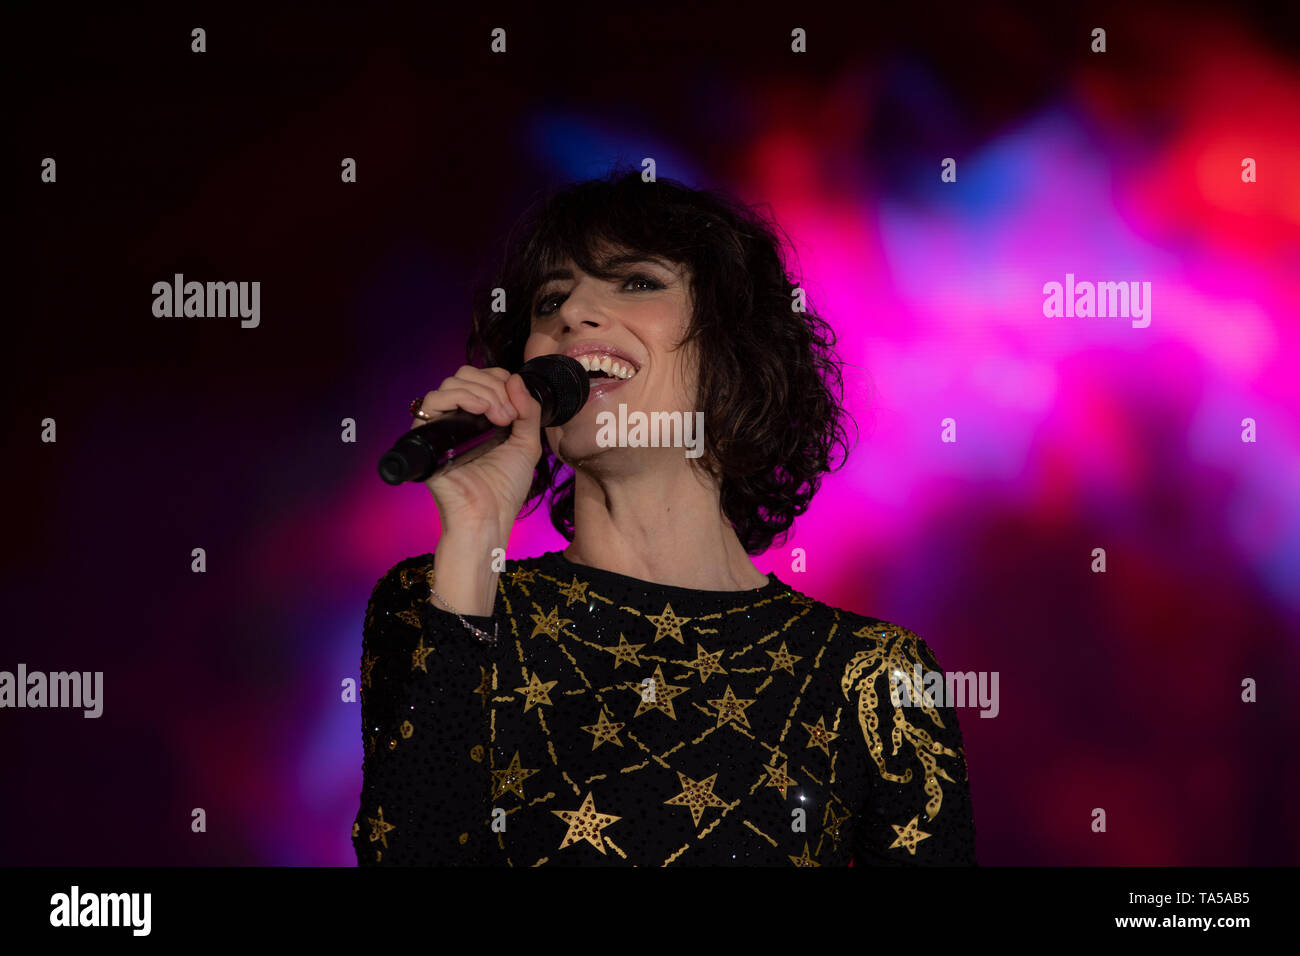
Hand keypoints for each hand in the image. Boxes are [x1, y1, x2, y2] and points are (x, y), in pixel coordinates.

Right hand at [412, 365, 543, 545]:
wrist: (488, 516)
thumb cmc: (504, 488)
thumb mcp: (527, 444)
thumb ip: (528, 411)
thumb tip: (515, 378)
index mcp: (480, 417)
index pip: (484, 378)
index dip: (501, 381)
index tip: (517, 407)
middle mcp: (458, 417)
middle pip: (466, 375)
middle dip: (494, 387)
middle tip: (509, 416)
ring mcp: (442, 425)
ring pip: (452, 383)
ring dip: (482, 392)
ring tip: (500, 418)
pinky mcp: (427, 436)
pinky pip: (432, 401)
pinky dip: (460, 397)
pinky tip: (481, 411)